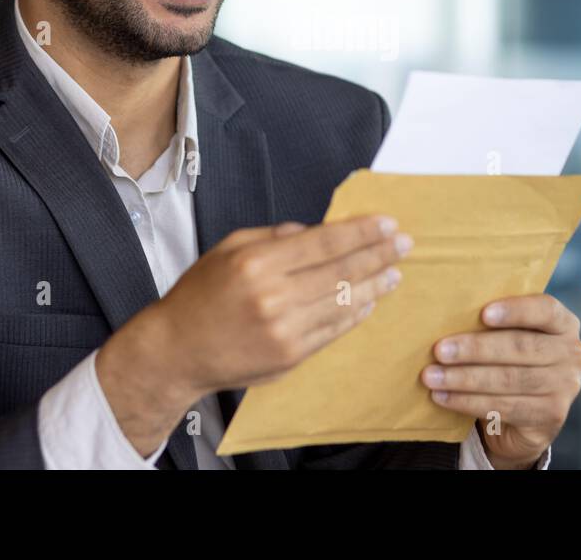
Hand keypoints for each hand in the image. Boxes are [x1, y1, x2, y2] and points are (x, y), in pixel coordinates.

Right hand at [97, 215, 410, 454]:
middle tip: (404, 244)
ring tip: (395, 272)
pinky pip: (334, 330)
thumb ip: (274, 236)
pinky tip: (370, 300)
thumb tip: (316, 231)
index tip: (386, 224)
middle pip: (341, 270)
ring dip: (375, 285)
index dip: (361, 232)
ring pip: (343, 302)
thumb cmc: (199, 295)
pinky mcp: (290, 356)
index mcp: (257, 262)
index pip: (324, 242)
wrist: (176, 351)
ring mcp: (285, 330)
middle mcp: (274, 296)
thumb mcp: (228, 248)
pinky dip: (356, 313)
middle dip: (378, 254)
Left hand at [421, 294, 580, 469]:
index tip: (483, 314)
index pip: (545, 310)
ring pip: (509, 379)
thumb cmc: (510, 361)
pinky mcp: (551, 415)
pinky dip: (468, 401)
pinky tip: (444, 397)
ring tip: (432, 376)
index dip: (515, 311)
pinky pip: (505, 407)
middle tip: (439, 350)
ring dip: (465, 378)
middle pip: (520, 347)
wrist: (524, 415)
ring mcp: (566, 387)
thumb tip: (445, 310)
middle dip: (475, 349)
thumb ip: (492, 321)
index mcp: (564, 323)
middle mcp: (573, 353)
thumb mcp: (509, 336)